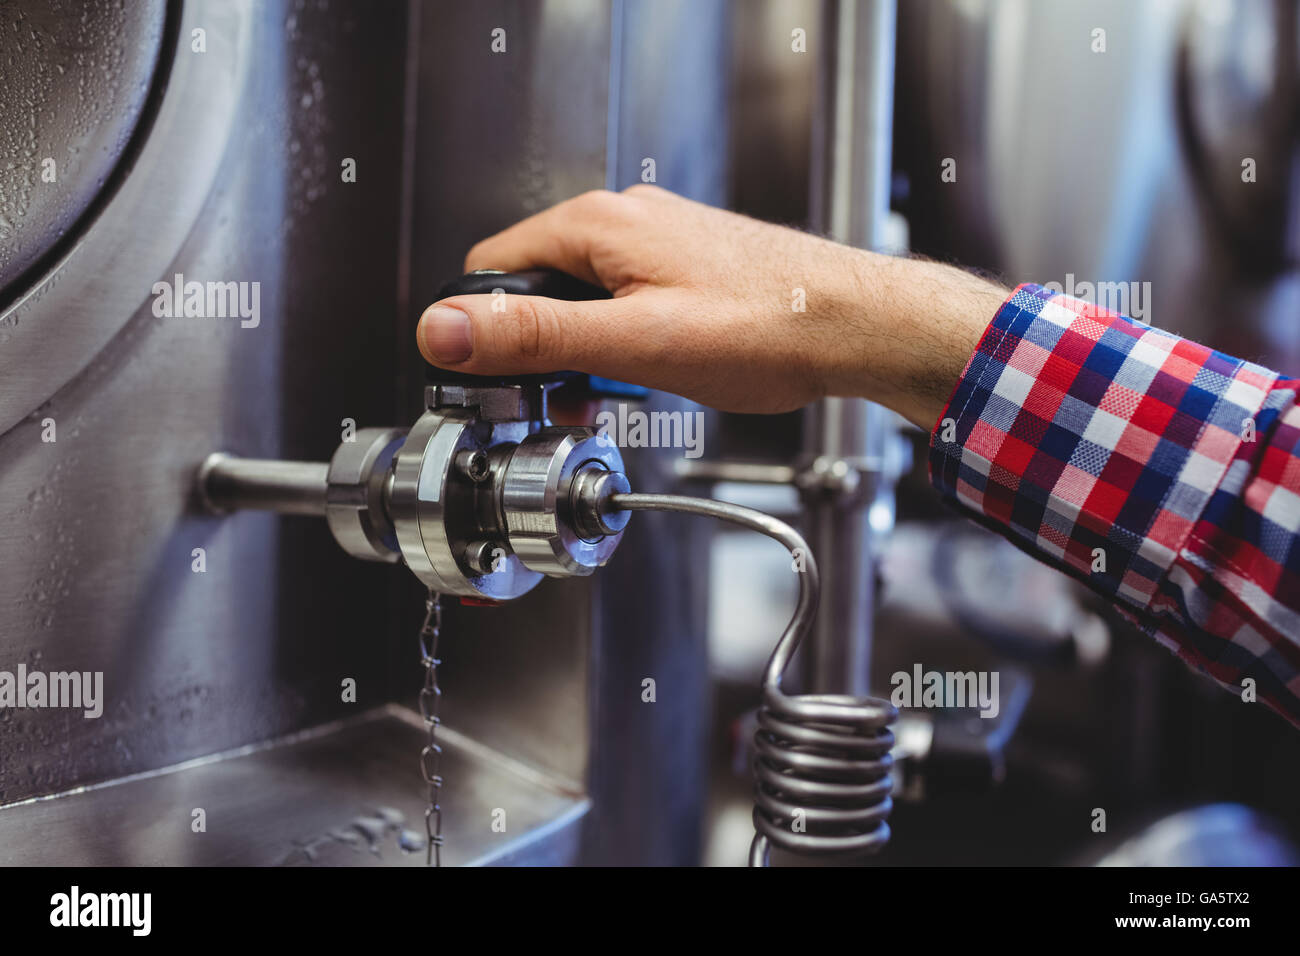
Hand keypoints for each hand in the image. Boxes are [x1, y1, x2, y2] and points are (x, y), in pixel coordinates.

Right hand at [417, 185, 1007, 428]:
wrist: (856, 326)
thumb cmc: (767, 326)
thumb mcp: (633, 342)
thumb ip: (534, 337)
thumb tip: (445, 328)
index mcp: (599, 225)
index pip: (491, 268)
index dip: (482, 330)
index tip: (497, 383)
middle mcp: (625, 222)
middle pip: (535, 285)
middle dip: (536, 349)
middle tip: (561, 400)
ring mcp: (657, 243)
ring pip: (580, 299)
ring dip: (580, 353)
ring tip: (610, 395)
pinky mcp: (683, 269)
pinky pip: (622, 304)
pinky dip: (618, 345)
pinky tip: (645, 378)